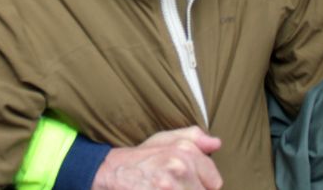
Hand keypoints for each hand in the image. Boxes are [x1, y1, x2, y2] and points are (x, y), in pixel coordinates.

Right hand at [92, 126, 221, 189]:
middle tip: (168, 188)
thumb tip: (216, 143)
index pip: (215, 183)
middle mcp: (179, 168)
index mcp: (185, 152)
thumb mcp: (162, 140)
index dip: (200, 186)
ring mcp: (168, 187)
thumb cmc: (137, 160)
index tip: (182, 184)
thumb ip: (192, 138)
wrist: (106, 173)